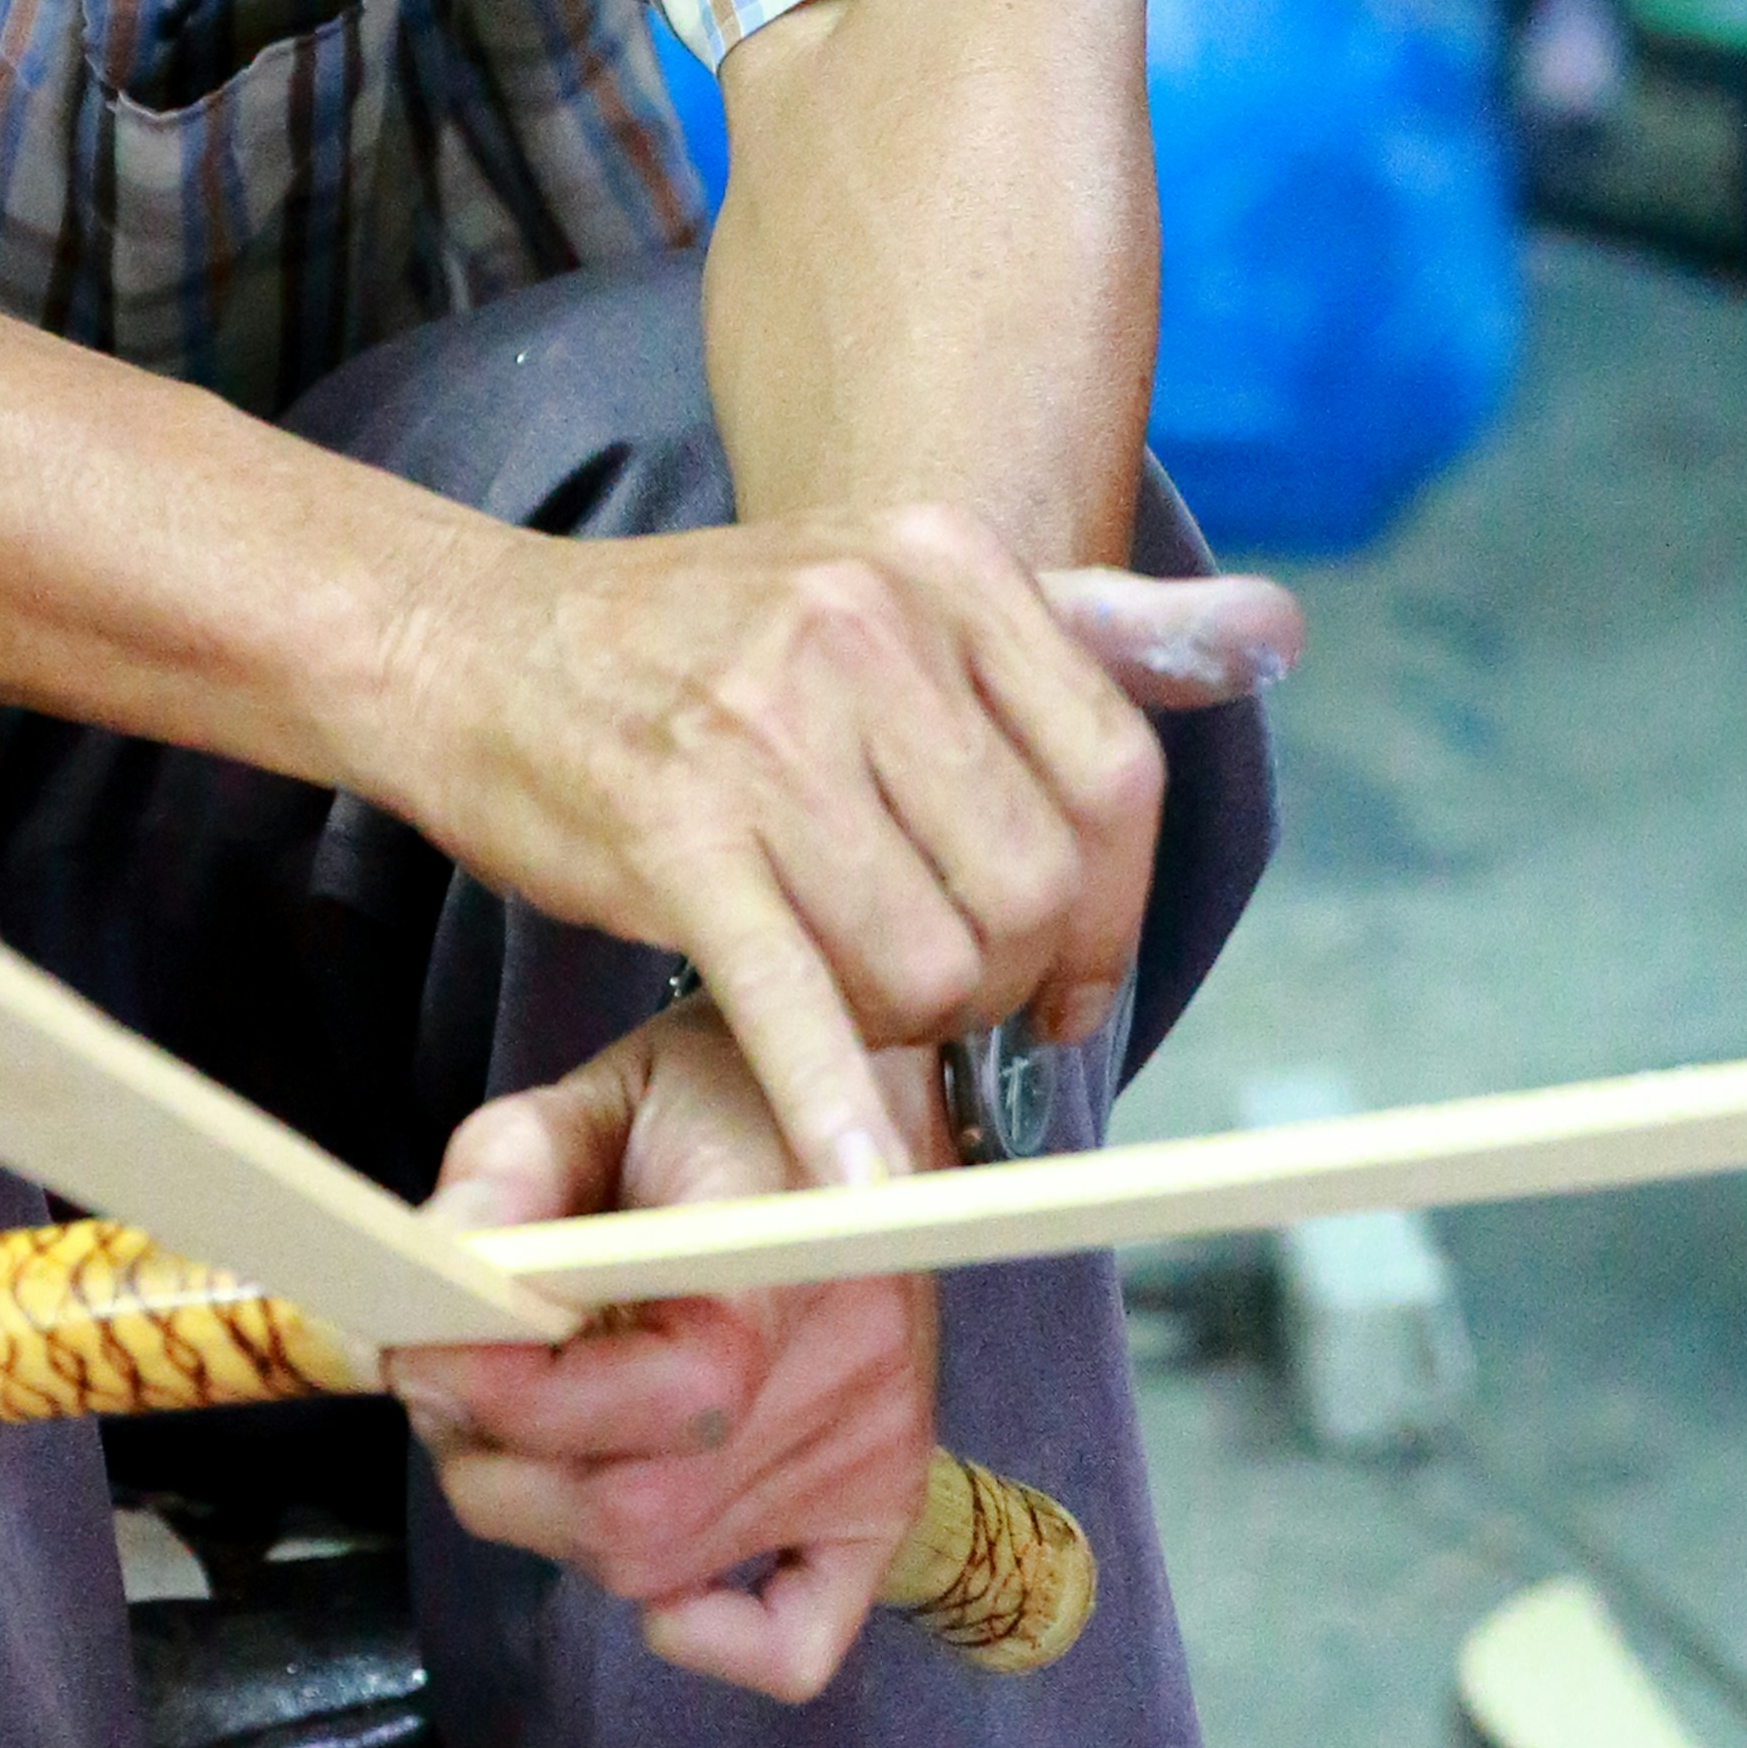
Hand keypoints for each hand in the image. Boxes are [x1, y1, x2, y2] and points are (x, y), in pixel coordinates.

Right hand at [382, 508, 1295, 1194]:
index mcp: (940, 563)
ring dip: (908, 1025)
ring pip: (931, 957)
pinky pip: (795, 998)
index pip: (1115, 770)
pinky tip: (846, 1184)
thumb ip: (1079, 624)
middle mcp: (866, 625)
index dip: (1113, 907)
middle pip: (1033, 879)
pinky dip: (833, 1104)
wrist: (467, 643)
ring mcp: (766, 727)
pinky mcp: (672, 831)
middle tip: (941, 1002)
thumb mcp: (883, 580)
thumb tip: (1280, 637)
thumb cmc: (685, 643)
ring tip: (852, 1007)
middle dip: (1005, 977)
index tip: (1068, 979)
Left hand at [398, 1005, 952, 1701]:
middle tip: (447, 1391)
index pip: (664, 1396)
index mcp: (791, 1262)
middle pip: (639, 1512)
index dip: (517, 1398)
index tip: (422, 1353)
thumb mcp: (593, 1096)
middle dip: (496, 1468)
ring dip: (553, 1518)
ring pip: (664, 1565)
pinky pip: (799, 1642)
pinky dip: (712, 1636)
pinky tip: (653, 1576)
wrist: (846, 1103)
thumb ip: (506, 1171)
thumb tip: (438, 1265)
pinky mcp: (881, 1502)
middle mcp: (849, 1378)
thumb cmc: (712, 1099)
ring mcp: (872, 1454)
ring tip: (521, 1425)